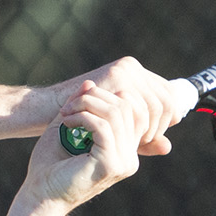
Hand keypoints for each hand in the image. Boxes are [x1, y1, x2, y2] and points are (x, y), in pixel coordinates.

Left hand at [23, 81, 140, 210]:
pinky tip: (66, 123)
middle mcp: (130, 157)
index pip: (136, 109)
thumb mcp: (69, 128)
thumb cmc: (51, 165)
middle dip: (98, 97)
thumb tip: (90, 82)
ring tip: (65, 113)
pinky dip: (83, 118)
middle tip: (69, 106)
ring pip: (118, 114)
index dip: (109, 95)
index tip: (79, 100)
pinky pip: (104, 127)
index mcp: (126, 150)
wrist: (39, 196)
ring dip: (87, 105)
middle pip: (130, 107)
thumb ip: (82, 107)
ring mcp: (123, 162)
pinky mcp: (110, 165)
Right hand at [69, 58, 196, 155]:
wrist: (46, 113)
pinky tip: (123, 135)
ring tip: (130, 140)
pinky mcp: (116, 76)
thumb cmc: (77, 125)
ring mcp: (126, 70)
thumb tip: (167, 147)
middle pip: (166, 101)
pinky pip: (138, 108)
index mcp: (136, 76)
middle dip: (157, 127)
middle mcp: (133, 68)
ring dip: (145, 128)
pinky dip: (133, 126)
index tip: (150, 138)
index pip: (169, 96)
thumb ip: (140, 139)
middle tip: (141, 143)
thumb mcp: (114, 133)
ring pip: (155, 107)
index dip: (166, 120)